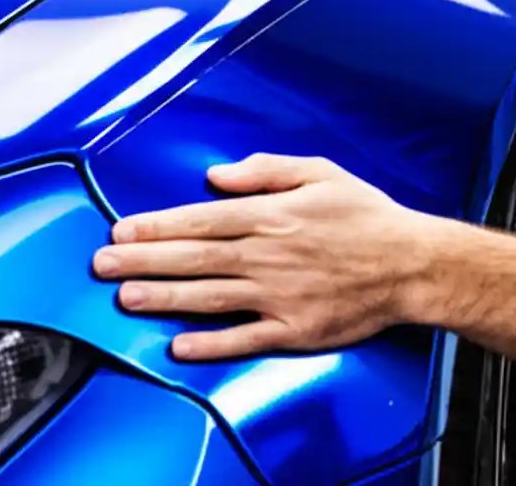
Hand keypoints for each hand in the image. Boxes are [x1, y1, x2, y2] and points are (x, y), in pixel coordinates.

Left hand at [92, 155, 444, 359]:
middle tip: (102, 266)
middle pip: (193, 258)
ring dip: (163, 298)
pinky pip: (244, 339)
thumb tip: (218, 174)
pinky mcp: (295, 329)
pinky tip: (179, 346)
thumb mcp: (320, 173)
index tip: (121, 231)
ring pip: (209, 297)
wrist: (412, 265)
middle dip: (143, 262)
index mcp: (272, 215)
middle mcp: (268, 255)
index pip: (200, 220)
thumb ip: (266, 170)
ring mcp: (279, 296)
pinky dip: (210, 343)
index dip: (156, 227)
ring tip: (125, 299)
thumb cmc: (367, 216)